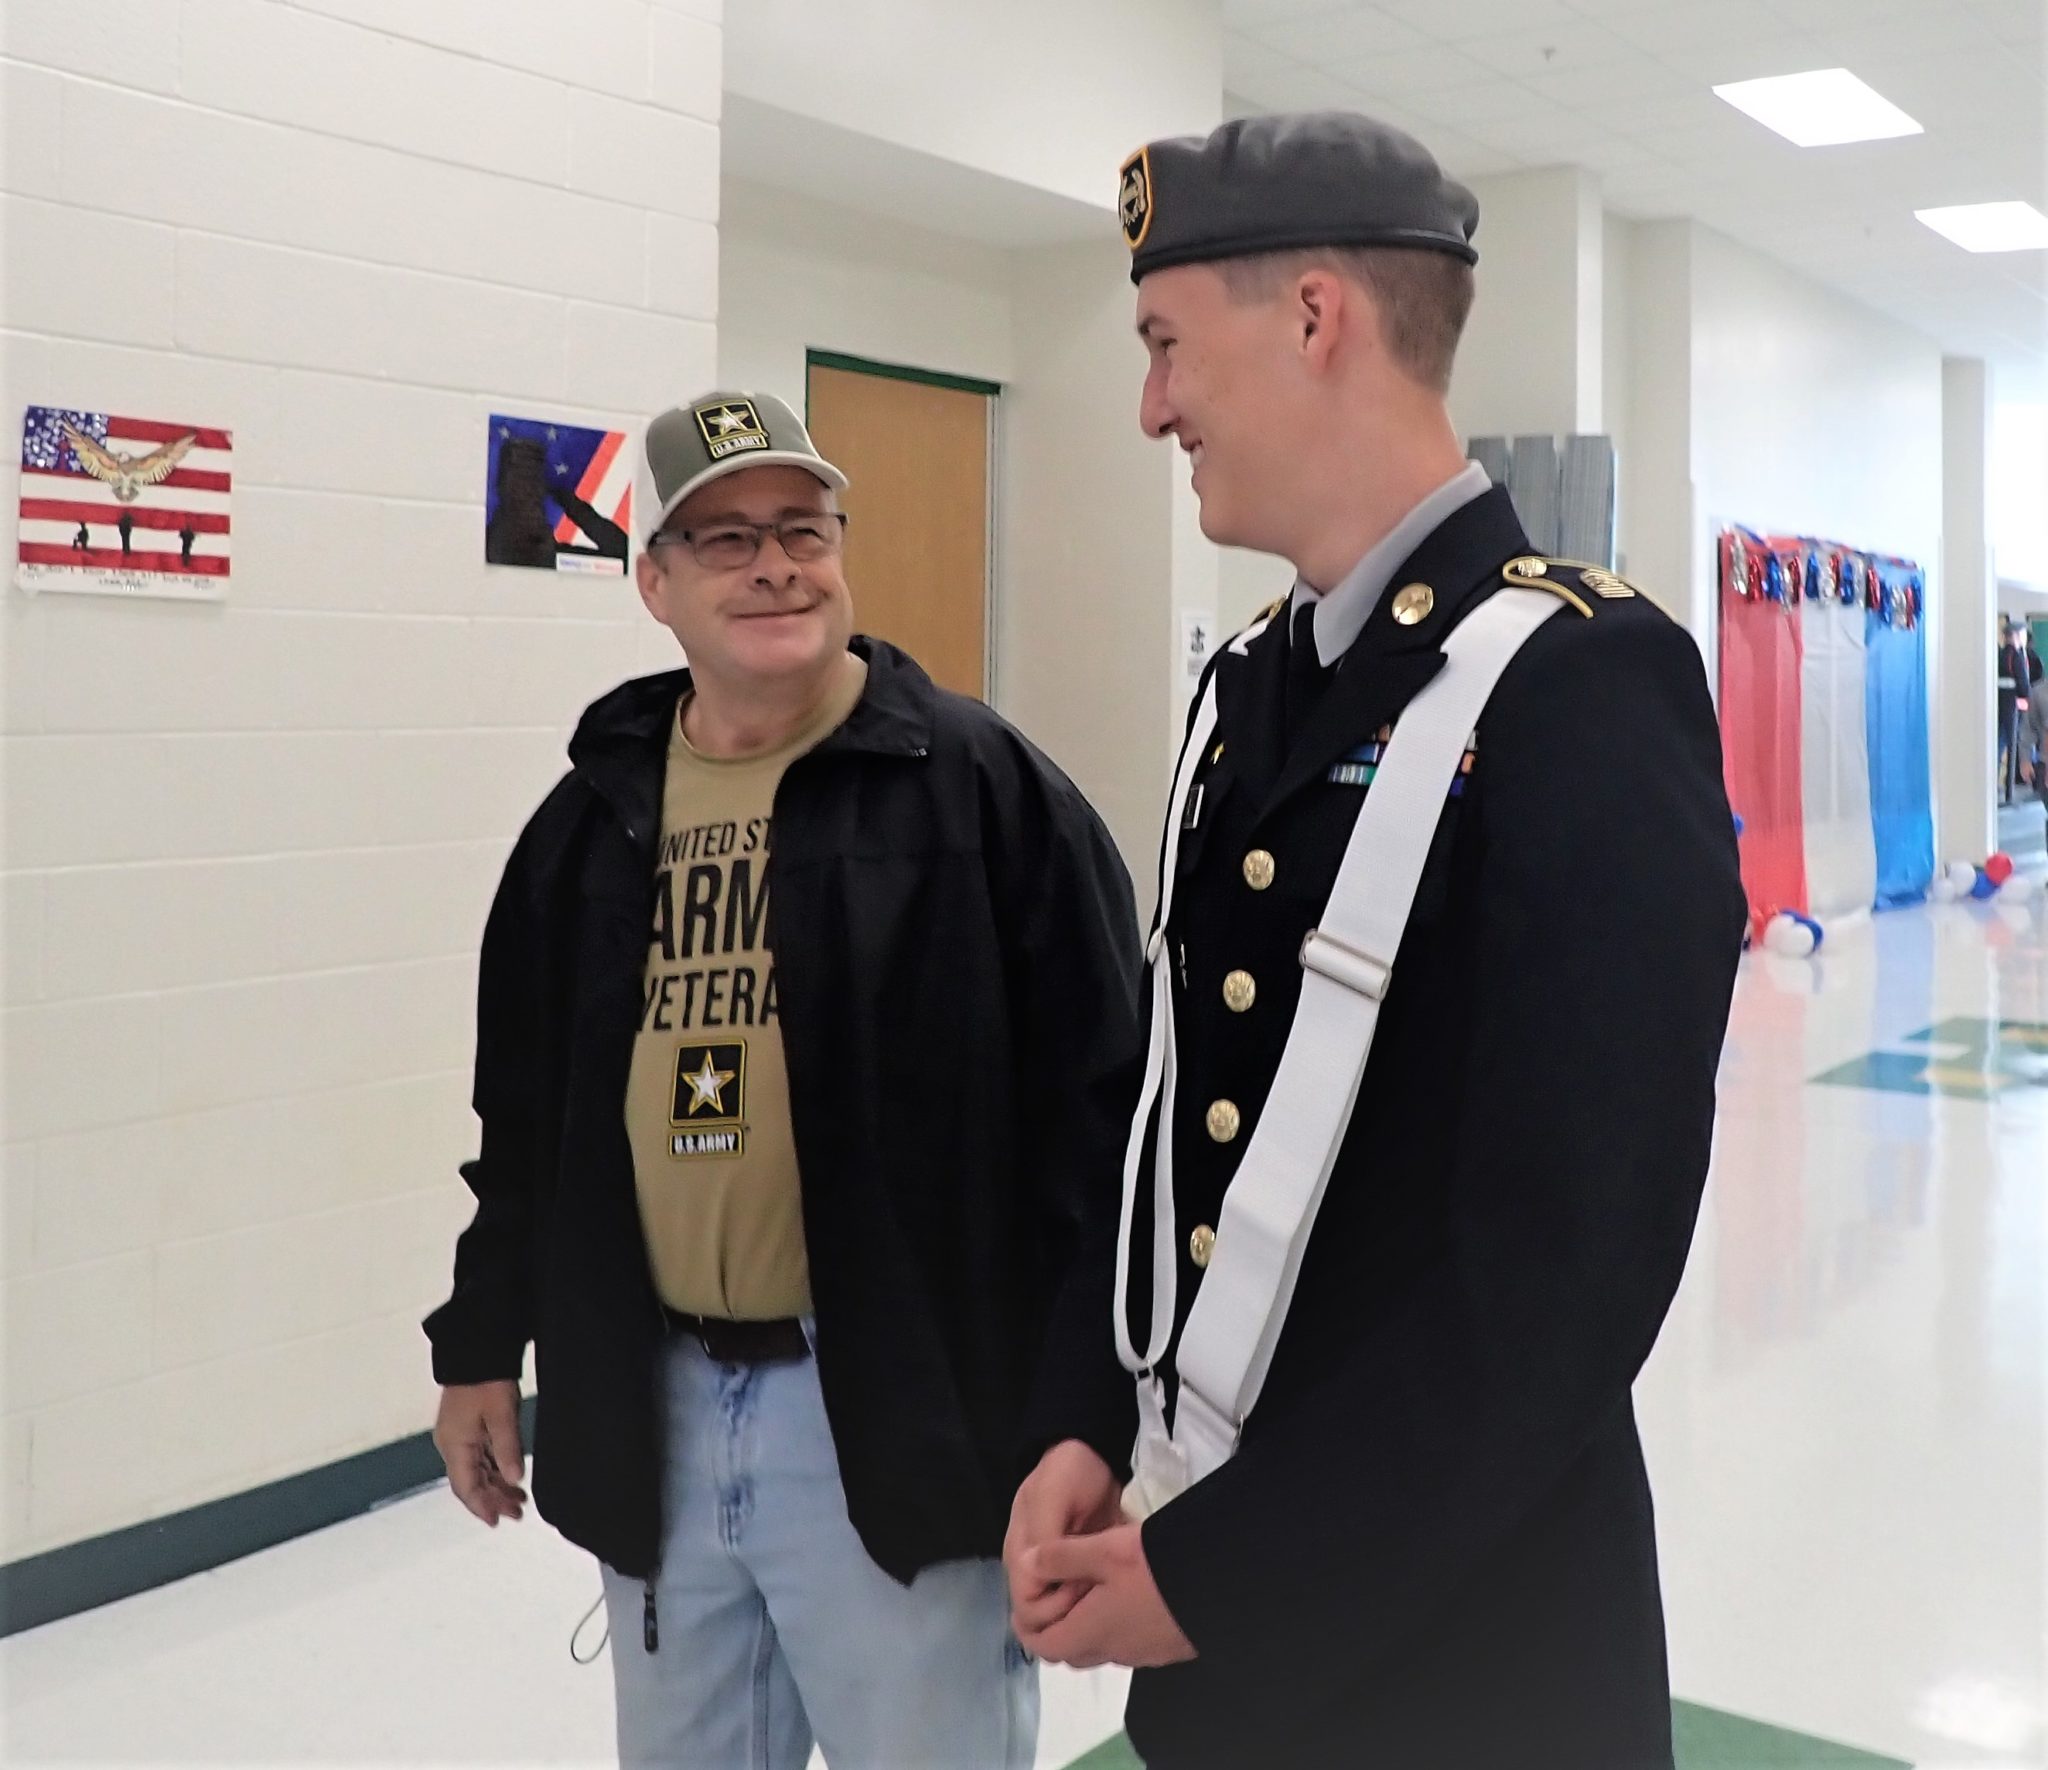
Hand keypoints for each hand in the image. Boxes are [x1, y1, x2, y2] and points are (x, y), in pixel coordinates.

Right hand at [433, 1381, 526, 1526]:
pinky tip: (510, 1476)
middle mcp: (452, 1444)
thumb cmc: (485, 1380)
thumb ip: (507, 1449)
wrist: (476, 1351)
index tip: (497, 1521)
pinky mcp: (468, 1426)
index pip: (466, 1487)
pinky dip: (495, 1469)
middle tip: (517, 1512)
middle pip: (471, 1482)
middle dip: (493, 1499)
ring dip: (496, 1485)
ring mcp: (459, 1435)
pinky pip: (480, 1456)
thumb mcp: (502, 1416)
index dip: (481, 1507)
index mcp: (455, 1445)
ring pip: (477, 1470)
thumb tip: (514, 1480)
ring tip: (519, 1498)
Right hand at [1005, 1441, 1122, 1636]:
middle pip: (1042, 1619)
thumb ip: (1044, 1537)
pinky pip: (1078, 1603)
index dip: (1056, 1608)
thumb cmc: (1069, 1472)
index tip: (1084, 1585)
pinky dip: (1093, 1602)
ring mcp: (1054, 1572)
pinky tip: (1112, 1590)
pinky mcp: (1075, 1571)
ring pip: (1061, 1616)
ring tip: (1108, 1589)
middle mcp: (1031, 1570)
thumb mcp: (1053, 1496)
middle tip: (1100, 1589)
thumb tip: (1034, 1577)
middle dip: (1071, 1614)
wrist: (1092, 1452)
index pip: (1027, 1609)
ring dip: (1083, 1611)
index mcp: (1019, 1554)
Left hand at [1017, 1524, 1196, 1669]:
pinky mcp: (1166, 1648)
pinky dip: (1116, 1626)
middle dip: (1058, 1627)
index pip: (1045, 1646)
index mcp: (1091, 1632)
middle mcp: (1114, 1651)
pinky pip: (1128, 1643)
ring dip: (1089, 1625)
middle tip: (1055, 1595)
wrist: (1218, 1588)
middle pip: (1073, 1650)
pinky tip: (1127, 1597)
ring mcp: (1143, 1653)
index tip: (1024, 1605)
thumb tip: (1025, 1564)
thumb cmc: (1154, 1569)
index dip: (1027, 1627)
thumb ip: (1061, 1556)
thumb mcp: (1103, 1551)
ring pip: (1102, 1647)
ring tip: (1090, 1590)